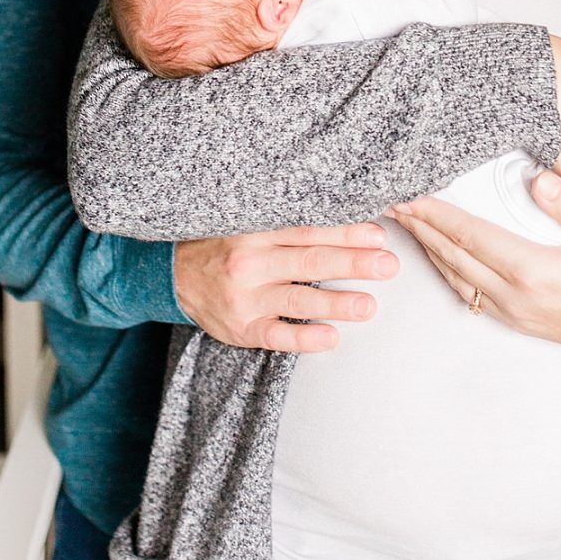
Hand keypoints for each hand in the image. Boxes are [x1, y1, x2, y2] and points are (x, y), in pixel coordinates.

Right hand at [173, 224, 398, 351]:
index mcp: (255, 231)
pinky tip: (332, 338)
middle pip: (309, 262)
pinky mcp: (241, 329)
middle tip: (388, 265)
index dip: (344, 232)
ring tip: (368, 306)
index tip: (378, 234)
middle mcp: (250, 263)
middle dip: (353, 264)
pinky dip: (305, 338)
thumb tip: (346, 220)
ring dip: (336, 304)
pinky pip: (277, 337)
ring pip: (297, 301)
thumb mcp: (248, 224)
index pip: (308, 230)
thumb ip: (288, 224)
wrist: (172, 276)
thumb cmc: (225, 246)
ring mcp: (245, 299)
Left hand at [390, 171, 560, 363]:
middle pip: (452, 255)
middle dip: (419, 225)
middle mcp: (515, 296)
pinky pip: (468, 290)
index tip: (411, 191)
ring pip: (455, 275)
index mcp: (535, 272)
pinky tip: (436, 248)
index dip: (436, 213)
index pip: (471, 236)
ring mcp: (512, 311)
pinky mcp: (514, 318)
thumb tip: (540, 180)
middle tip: (391, 196)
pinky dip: (445, 266)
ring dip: (427, 245)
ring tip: (405, 216)